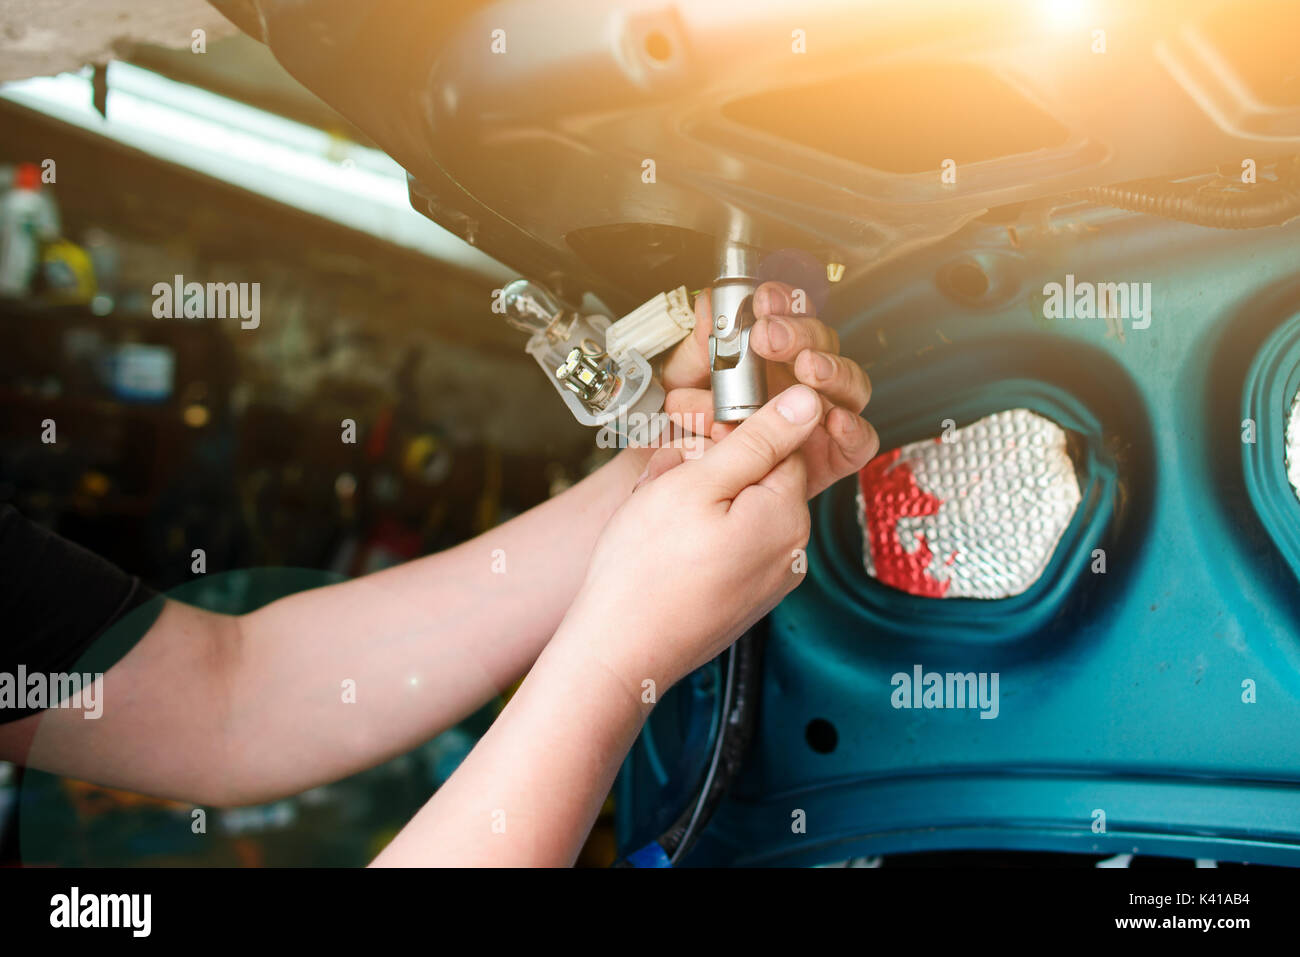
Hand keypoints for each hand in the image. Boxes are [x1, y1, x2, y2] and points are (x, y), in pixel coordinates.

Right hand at [557, 384, 822, 690]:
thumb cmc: (645, 572)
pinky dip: (696, 537)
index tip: (696, 442)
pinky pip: (727, 547)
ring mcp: (768, 582)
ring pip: (737, 512)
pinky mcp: (743, 600)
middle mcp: (791, 553)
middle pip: (759, 480)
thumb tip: (808, 403)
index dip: (734, 434)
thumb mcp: (696, 483)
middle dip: (710, 471)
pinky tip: (660, 547)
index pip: (784, 446)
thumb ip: (758, 439)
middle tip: (663, 482)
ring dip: (696, 503)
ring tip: (653, 519)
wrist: (619, 653)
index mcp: (788, 517)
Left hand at [659, 281, 877, 496]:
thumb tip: (710, 307)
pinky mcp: (834, 456)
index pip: (792, 316)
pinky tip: (834, 420)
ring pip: (851, 383)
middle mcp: (802, 381)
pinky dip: (853, 428)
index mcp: (774, 355)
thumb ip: (700, 348)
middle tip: (771, 337)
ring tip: (807, 370)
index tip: (763, 301)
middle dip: (800, 334)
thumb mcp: (685, 383)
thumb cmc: (693, 430)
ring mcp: (822, 416)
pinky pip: (860, 440)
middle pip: (824, 343)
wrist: (690, 485)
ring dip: (832, 372)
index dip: (784, 302)